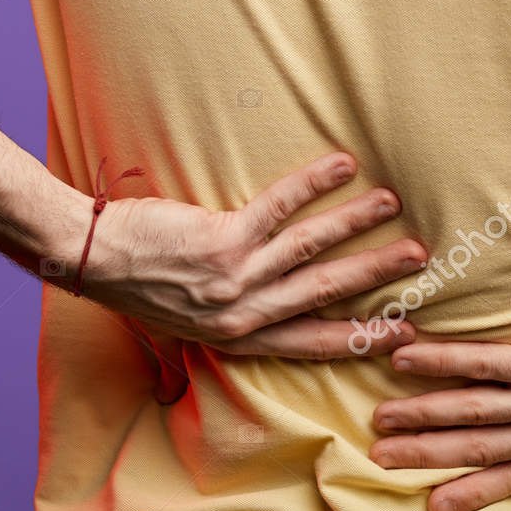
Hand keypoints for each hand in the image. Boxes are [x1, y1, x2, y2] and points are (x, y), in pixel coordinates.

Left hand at [81, 153, 427, 357]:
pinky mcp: (221, 240)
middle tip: (420, 261)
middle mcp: (242, 315)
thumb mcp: (183, 327)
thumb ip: (225, 328)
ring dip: (356, 225)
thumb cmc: (135, 288)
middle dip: (376, 278)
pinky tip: (343, 168)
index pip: (313, 341)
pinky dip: (313, 186)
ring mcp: (234, 279)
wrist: (90, 259)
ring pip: (310, 250)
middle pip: (324, 294)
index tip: (402, 335)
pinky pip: (278, 208)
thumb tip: (254, 330)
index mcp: (239, 339)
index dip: (361, 338)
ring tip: (393, 205)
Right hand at [369, 278, 510, 510]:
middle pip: (481, 448)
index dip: (471, 493)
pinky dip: (441, 363)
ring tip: (384, 419)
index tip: (434, 509)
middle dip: (427, 458)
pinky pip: (483, 364)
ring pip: (475, 411)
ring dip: (423, 416)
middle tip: (382, 460)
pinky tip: (407, 360)